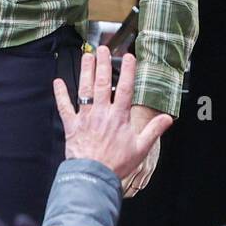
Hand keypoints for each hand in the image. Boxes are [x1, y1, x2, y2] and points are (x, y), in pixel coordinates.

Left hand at [53, 46, 171, 191]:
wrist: (95, 177)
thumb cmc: (118, 164)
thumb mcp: (141, 148)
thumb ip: (153, 130)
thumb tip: (167, 118)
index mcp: (119, 117)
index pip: (126, 88)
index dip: (128, 70)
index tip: (129, 55)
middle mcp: (102, 112)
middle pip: (103, 83)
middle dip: (103, 63)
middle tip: (102, 48)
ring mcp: (86, 117)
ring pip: (85, 89)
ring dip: (86, 71)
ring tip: (86, 56)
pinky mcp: (72, 124)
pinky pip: (64, 106)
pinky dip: (60, 94)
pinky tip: (57, 82)